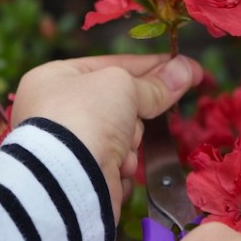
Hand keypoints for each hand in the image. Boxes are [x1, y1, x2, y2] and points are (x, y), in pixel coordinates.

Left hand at [11, 54, 201, 221]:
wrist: (69, 175)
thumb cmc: (86, 115)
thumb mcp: (123, 85)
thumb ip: (155, 82)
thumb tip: (186, 70)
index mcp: (55, 78)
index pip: (112, 65)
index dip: (151, 66)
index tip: (186, 66)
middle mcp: (57, 111)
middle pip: (119, 105)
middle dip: (134, 115)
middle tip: (135, 120)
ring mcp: (68, 146)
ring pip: (123, 137)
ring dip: (129, 143)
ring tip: (117, 148)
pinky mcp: (82, 175)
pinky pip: (117, 164)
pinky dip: (121, 166)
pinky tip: (113, 168)